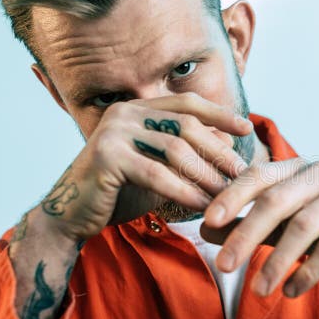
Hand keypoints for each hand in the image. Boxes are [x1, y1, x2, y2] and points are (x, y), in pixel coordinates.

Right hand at [41, 92, 251, 242]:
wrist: (72, 215)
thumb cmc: (120, 191)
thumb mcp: (159, 165)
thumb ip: (186, 151)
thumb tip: (230, 141)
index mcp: (137, 108)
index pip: (186, 102)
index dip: (219, 113)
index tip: (246, 127)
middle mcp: (125, 112)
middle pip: (186, 126)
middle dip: (217, 151)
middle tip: (241, 174)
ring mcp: (113, 132)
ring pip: (175, 150)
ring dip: (205, 175)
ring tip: (227, 195)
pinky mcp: (106, 157)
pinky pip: (157, 174)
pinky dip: (184, 191)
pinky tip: (202, 205)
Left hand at [200, 159, 318, 297]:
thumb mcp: (286, 223)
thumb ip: (249, 224)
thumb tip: (203, 230)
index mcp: (297, 167)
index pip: (258, 176)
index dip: (232, 197)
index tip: (207, 223)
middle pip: (276, 201)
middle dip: (246, 234)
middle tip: (223, 266)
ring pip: (304, 226)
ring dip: (277, 261)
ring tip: (258, 291)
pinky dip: (308, 271)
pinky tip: (290, 291)